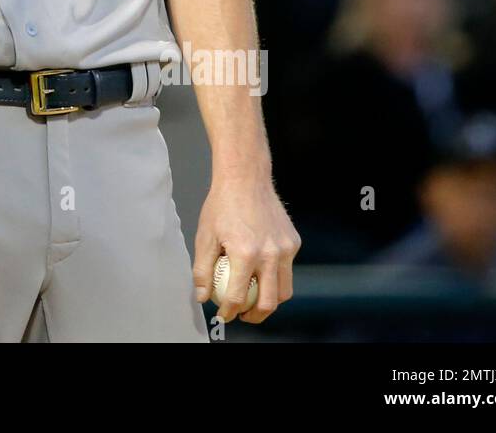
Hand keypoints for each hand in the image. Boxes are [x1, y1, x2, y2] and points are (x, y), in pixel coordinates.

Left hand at [193, 174, 300, 323]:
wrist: (245, 178)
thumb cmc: (222, 205)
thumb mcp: (205, 236)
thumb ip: (202, 270)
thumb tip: (202, 297)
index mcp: (246, 253)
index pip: (239, 297)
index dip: (229, 312)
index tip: (223, 315)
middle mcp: (270, 253)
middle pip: (269, 302)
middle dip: (255, 316)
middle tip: (243, 316)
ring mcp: (285, 248)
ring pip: (284, 290)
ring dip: (270, 302)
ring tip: (255, 302)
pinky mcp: (293, 242)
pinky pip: (287, 269)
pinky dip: (276, 277)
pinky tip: (261, 272)